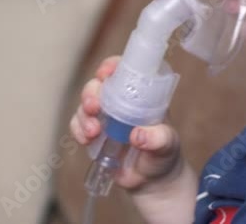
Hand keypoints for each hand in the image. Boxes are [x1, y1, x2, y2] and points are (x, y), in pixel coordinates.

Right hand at [70, 55, 184, 192]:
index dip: (112, 66)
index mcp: (140, 96)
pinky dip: (78, 130)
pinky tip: (86, 140)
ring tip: (93, 131)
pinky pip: (77, 125)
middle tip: (93, 106)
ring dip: (83, 114)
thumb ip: (158, 139)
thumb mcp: (167, 144)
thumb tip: (138, 135)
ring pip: (85, 104)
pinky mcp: (94, 135)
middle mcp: (120, 102)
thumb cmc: (164, 154)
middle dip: (91, 92)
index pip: (125, 71)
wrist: (152, 179)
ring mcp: (105, 118)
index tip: (106, 73)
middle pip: (98, 85)